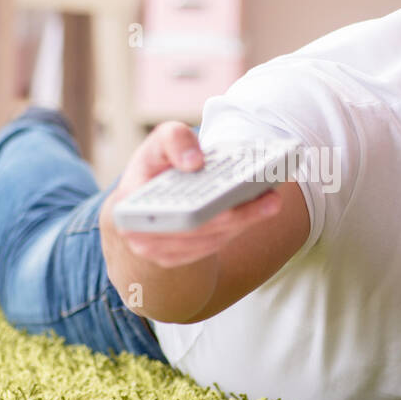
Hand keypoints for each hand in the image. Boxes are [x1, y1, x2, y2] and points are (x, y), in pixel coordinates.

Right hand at [101, 121, 282, 270]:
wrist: (140, 204)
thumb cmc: (152, 169)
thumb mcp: (158, 143)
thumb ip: (174, 139)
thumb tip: (196, 161)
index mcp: (129, 206)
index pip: (169, 208)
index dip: (203, 205)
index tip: (235, 191)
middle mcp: (140, 236)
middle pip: (198, 228)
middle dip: (238, 214)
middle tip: (271, 197)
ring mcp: (157, 253)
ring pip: (209, 240)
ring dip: (243, 222)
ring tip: (270, 201)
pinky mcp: (175, 260)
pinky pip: (211, 247)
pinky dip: (235, 230)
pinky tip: (256, 213)